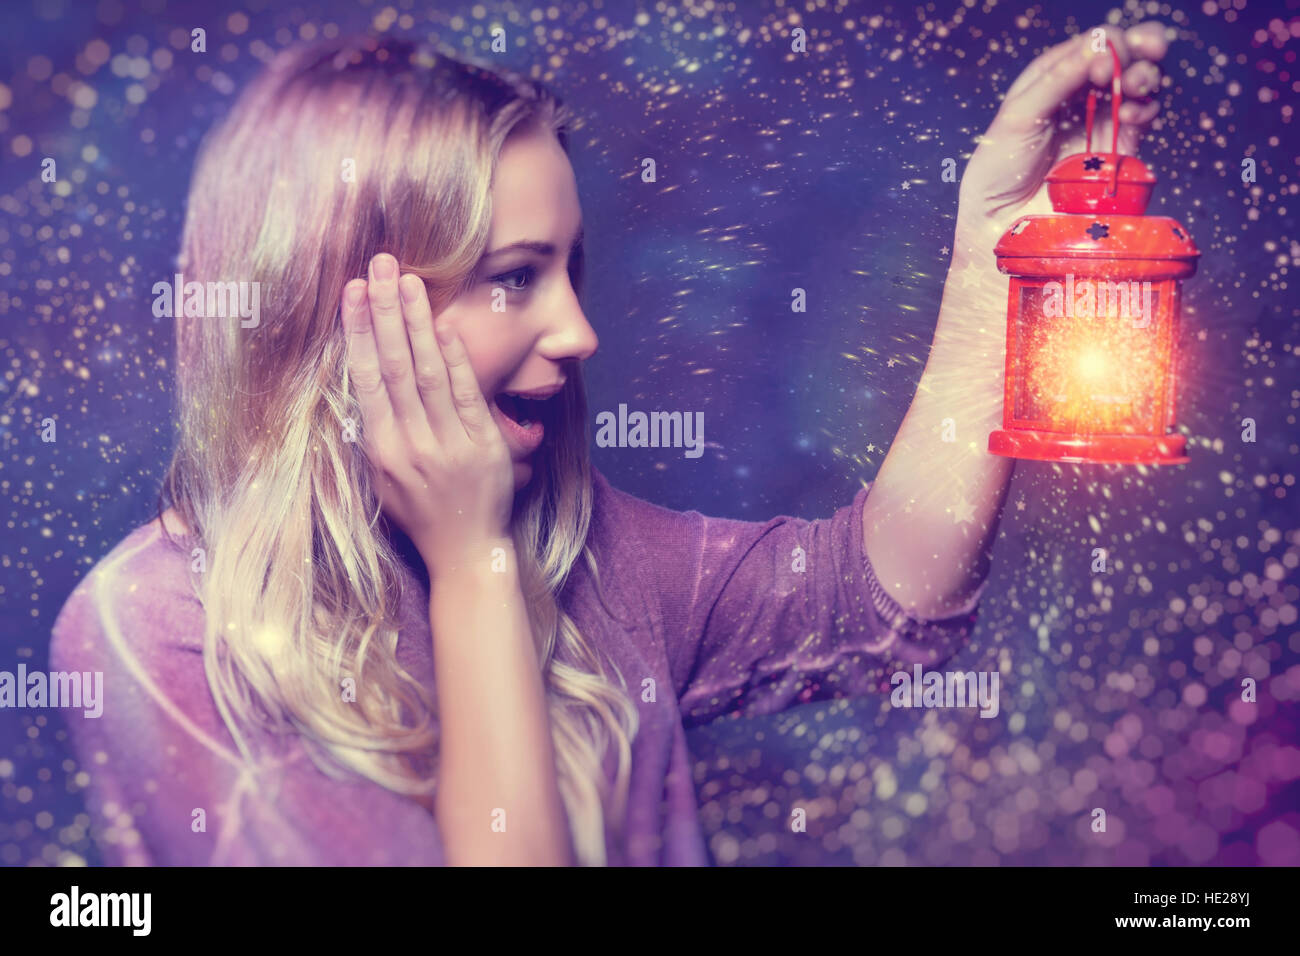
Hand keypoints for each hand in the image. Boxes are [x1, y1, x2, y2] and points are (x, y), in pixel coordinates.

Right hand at [341, 253, 513, 574]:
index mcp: (381, 450)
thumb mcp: (383, 479)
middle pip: (395, 366)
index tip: (352, 292)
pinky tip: (446, 325)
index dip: (358, 332)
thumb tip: (365, 380)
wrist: (465, 552)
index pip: (365, 379)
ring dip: (418, 322)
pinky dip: (456, 357)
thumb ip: (376, 431)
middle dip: (385, 311)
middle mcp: (412, 444)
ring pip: (429, 372)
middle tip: (380, 266)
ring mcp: (449, 443)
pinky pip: (467, 393)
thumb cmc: (420, 514)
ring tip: (408, 281)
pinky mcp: (483, 445)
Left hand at [954, 22, 1169, 260]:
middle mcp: (1081, 94)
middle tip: (1142, 54)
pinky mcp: (1117, 148)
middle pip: (1126, 55)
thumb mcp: (1020, 114)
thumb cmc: (1000, 166)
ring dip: (1147, 75)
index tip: (1105, 61)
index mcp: (1054, 76)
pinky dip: (1146, 109)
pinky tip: (1133, 114)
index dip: (1109, 41)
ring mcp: (1101, 120)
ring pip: (1140, 82)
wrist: (1004, 219)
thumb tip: (1100, 44)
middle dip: (1140, 48)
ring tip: (1136, 85)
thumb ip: (1058, 78)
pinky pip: (1144, 117)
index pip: (1093, 44)